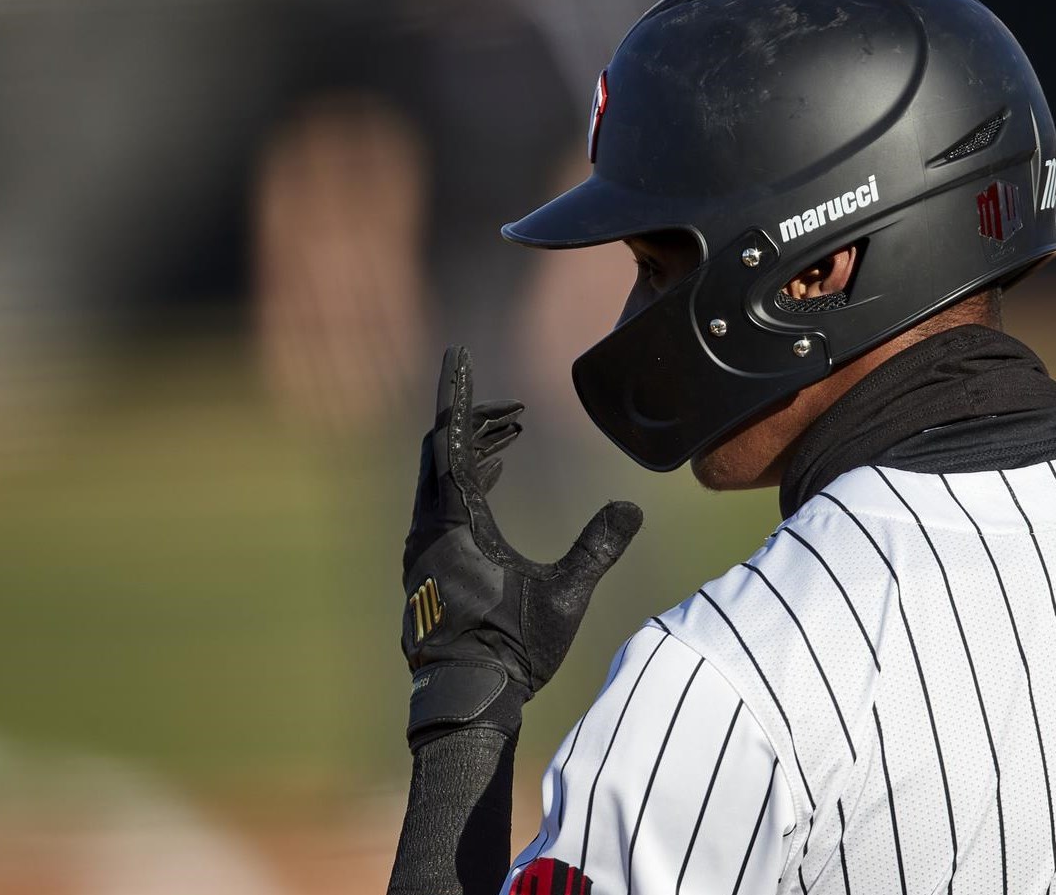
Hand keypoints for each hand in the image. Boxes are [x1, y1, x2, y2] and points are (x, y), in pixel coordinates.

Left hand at [400, 346, 642, 747]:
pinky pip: (439, 504)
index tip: (458, 354)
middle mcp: (428, 530)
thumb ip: (597, 548)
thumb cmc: (512, 650)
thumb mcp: (564, 596)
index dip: (459, 393)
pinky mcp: (426, 568)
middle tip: (515, 411)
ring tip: (511, 438)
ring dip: (473, 453)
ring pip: (438, 479)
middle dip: (477, 422)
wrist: (465, 701)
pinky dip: (465, 481)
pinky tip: (492, 482)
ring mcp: (422, 551)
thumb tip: (633, 509)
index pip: (451, 440)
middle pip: (440, 451)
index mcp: (456, 524)